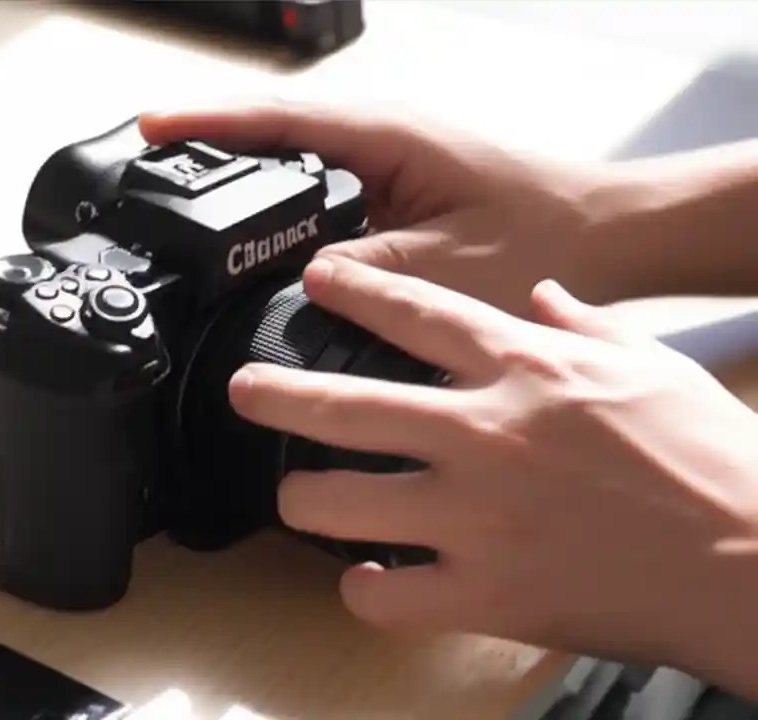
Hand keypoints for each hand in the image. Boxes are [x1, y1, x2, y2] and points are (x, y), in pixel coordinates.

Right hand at [139, 102, 643, 316]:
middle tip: (141, 159)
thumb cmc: (549, 238)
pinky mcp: (391, 183)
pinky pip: (316, 179)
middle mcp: (381, 135)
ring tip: (175, 187)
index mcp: (389, 137)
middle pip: (272, 126)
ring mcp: (384, 156)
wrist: (607, 233)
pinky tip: (248, 223)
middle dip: (205, 139)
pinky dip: (274, 191)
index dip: (210, 125)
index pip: (280, 121)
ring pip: (292, 151)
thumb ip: (372, 273)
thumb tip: (299, 280)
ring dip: (236, 165)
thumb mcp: (453, 269)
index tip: (151, 129)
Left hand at [229, 255, 757, 697]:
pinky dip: (364, 591)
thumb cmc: (712, 459)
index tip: (313, 280)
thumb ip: (582, 324)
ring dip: (301, 499)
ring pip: (339, 500)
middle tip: (244, 389)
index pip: (417, 312)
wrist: (754, 557)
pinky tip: (361, 583)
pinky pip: (384, 595)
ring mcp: (476, 515)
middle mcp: (485, 432)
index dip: (355, 291)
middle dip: (276, 393)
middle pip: (344, 404)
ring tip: (293, 498)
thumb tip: (544, 296)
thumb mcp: (648, 365)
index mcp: (526, 370)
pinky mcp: (485, 593)